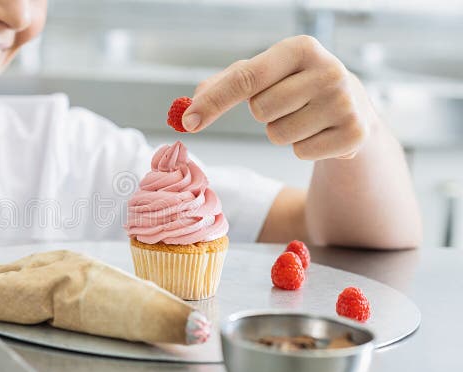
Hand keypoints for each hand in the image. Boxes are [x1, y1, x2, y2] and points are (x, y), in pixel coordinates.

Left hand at [181, 35, 376, 159]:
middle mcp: (328, 70)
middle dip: (263, 114)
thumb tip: (188, 107)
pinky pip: (300, 153)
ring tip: (305, 117)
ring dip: (282, 131)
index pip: (245, 79)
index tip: (187, 121)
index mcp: (300, 48)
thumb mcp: (265, 75)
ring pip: (278, 135)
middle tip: (287, 103)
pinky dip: (302, 148)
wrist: (352, 105)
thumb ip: (223, 85)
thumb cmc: (295, 85)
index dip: (213, 102)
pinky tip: (319, 131)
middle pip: (260, 110)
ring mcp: (344, 102)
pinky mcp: (354, 132)